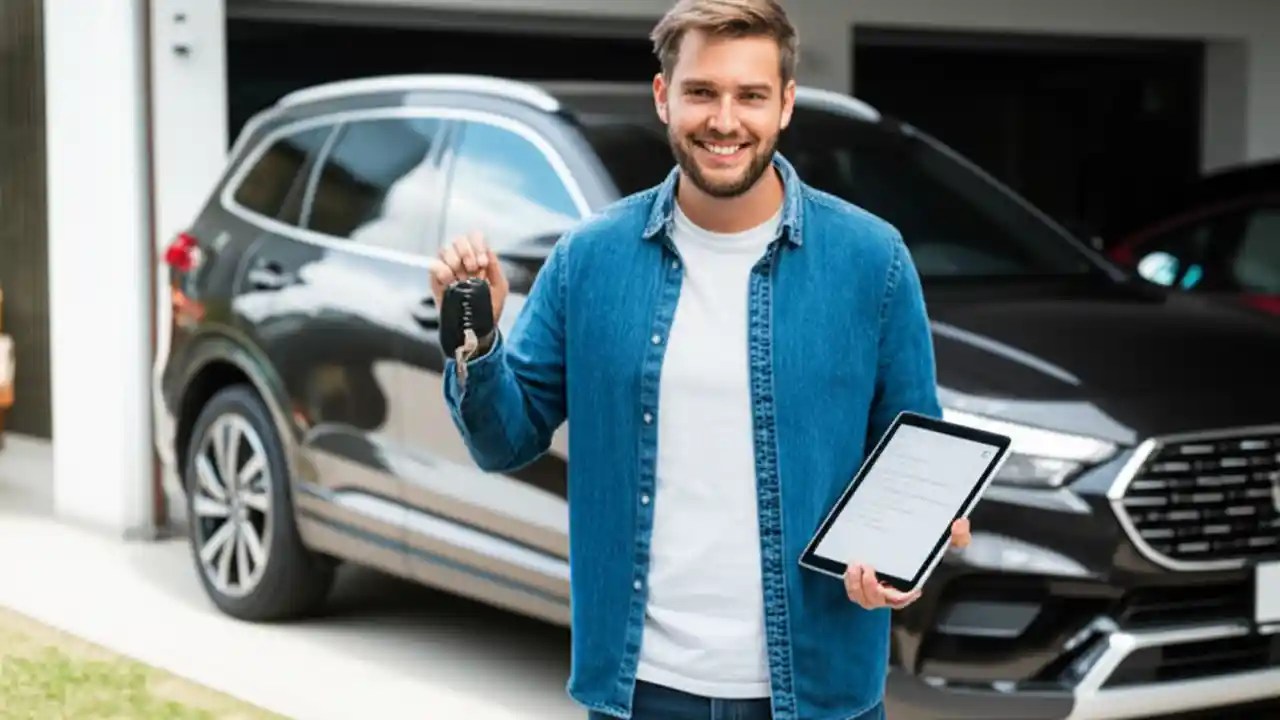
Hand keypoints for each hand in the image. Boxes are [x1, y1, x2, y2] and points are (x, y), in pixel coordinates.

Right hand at [427, 231, 508, 322]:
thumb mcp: (500, 289)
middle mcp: (462, 260)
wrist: (477, 329)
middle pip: (458, 240)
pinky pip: (434, 265)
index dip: (478, 244)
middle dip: (466, 251)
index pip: (475, 237)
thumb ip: (496, 269)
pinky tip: (450, 282)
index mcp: (478, 258)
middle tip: (473, 269)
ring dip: (455, 261)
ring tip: (462, 278)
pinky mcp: (436, 280)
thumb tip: (489, 251)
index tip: (483, 262)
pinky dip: (442, 270)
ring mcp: (448, 269)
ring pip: (445, 250)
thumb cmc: (490, 308)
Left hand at [843, 519, 972, 610]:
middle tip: (868, 568)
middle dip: (870, 589)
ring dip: (855, 585)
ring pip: (861, 597)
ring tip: (855, 565)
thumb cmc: (920, 548)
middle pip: (877, 601)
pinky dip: (849, 581)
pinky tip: (850, 565)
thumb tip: (960, 525)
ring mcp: (873, 587)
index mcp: (909, 585)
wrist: (899, 539)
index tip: (909, 587)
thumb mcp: (941, 541)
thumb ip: (958, 536)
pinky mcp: (860, 580)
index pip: (905, 598)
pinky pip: (852, 589)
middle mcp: (889, 590)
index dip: (904, 597)